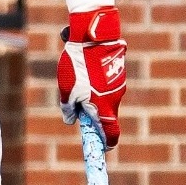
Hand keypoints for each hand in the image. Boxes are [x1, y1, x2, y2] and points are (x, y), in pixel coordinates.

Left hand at [57, 5, 126, 148]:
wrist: (94, 36)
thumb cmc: (79, 66)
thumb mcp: (67, 90)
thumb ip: (69, 108)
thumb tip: (70, 119)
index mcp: (105, 109)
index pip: (111, 135)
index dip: (106, 144)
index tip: (100, 148)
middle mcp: (115, 98)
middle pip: (104, 114)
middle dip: (90, 113)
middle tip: (74, 104)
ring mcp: (118, 83)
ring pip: (102, 95)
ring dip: (90, 91)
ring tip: (75, 73)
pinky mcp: (117, 70)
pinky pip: (103, 79)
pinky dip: (93, 77)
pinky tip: (81, 61)